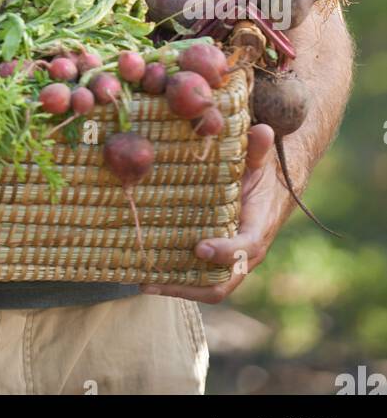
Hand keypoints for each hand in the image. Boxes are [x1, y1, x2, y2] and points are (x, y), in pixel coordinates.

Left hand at [140, 123, 282, 302]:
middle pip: (223, 283)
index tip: (199, 248)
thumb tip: (261, 130)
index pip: (247, 247)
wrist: (276, 187)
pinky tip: (147, 273)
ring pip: (209, 286)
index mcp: (259, 227)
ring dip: (177, 287)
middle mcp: (245, 251)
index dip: (225, 252)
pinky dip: (177, 278)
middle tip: (152, 281)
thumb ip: (257, 149)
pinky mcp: (217, 256)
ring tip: (142, 281)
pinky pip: (199, 276)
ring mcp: (230, 257)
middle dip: (189, 288)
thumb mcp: (261, 159)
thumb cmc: (264, 171)